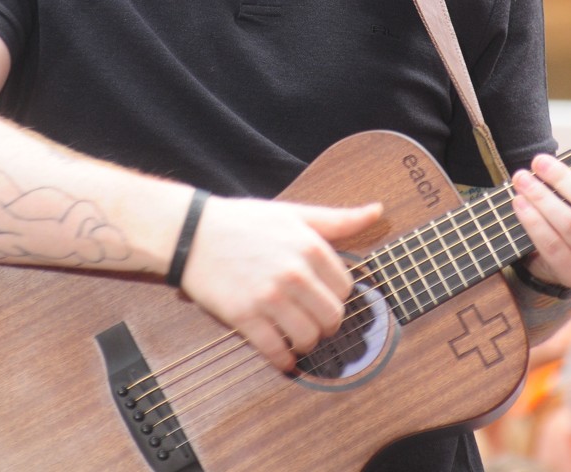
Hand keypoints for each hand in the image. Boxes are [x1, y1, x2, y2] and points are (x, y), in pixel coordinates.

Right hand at [180, 196, 382, 369]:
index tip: (325, 295)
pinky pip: (276, 351)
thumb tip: (377, 210)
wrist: (192, 233)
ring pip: (309, 338)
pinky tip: (284, 357)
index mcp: (309, 246)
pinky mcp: (245, 317)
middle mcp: (294, 273)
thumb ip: (337, 219)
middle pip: (333, 317)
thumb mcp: (294, 214)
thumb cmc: (245, 221)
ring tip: (300, 337)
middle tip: (316, 321)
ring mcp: (269, 297)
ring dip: (307, 343)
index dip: (337, 295)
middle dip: (328, 323)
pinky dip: (284, 360)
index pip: (346, 287)